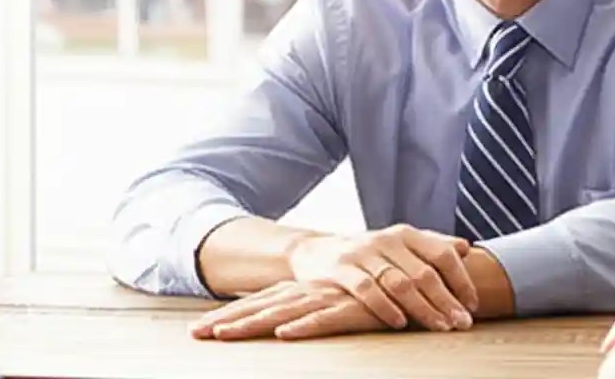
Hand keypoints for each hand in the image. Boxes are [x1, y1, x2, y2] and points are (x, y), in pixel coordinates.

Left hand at [190, 281, 386, 340]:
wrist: (419, 280)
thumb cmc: (376, 296)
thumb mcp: (339, 303)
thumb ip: (316, 310)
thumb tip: (284, 324)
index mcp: (305, 291)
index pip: (259, 303)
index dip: (229, 315)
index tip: (198, 329)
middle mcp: (311, 292)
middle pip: (261, 307)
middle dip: (227, 320)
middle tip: (195, 334)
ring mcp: (330, 299)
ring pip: (284, 313)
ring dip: (252, 324)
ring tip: (223, 335)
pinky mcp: (354, 309)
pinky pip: (326, 319)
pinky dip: (304, 326)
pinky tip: (283, 335)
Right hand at [285, 224, 476, 331]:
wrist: (314, 251)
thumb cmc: (366, 253)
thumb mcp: (398, 243)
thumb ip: (431, 244)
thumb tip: (465, 248)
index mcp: (405, 234)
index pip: (441, 254)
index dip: (460, 279)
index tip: (472, 304)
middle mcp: (386, 240)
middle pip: (423, 273)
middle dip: (446, 301)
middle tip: (462, 323)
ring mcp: (362, 254)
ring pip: (399, 283)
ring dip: (423, 308)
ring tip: (439, 326)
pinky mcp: (341, 269)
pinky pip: (367, 291)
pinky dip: (385, 308)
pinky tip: (400, 322)